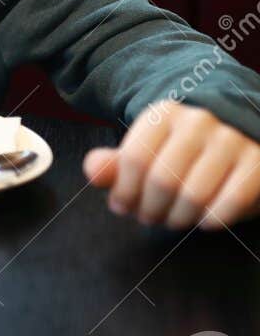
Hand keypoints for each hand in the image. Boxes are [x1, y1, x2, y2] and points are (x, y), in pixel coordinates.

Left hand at [83, 100, 259, 229]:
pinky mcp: (258, 162)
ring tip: (174, 219)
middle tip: (150, 218)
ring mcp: (231, 140)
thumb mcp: (147, 153)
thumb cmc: (182, 154)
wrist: (239, 139)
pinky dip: (212, 220)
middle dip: (150, 209)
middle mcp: (199, 121)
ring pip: (194, 195)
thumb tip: (92, 170)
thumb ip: (116, 163)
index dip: (123, 192)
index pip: (133, 159)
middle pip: (162, 180)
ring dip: (178, 218)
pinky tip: (204, 220)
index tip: (122, 206)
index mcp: (163, 114)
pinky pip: (231, 201)